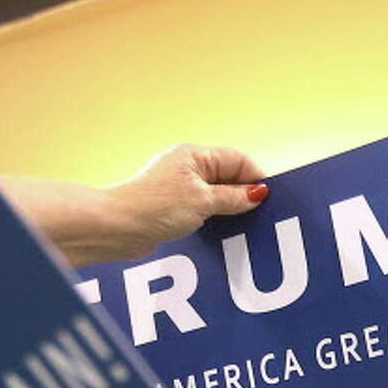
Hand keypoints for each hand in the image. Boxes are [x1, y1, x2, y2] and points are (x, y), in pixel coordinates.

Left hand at [107, 144, 269, 256]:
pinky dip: (215, 219)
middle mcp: (186, 167)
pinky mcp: (172, 207)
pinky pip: (203, 209)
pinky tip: (221, 232)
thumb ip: (233, 198)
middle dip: (244, 194)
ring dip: (229, 209)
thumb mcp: (203, 201)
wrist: (118, 228)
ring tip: (242, 224)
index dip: (255, 177)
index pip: (237, 159)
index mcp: (194, 155)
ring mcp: (179, 187)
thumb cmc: (154, 207)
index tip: (269, 196)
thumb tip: (257, 194)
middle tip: (260, 213)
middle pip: (228, 176)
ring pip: (216, 195)